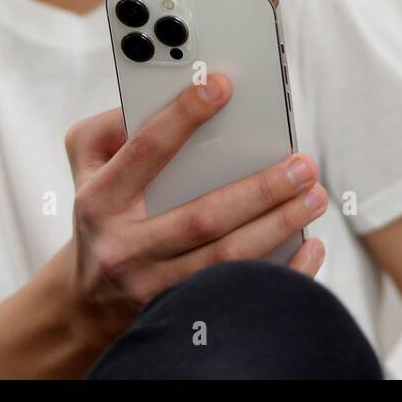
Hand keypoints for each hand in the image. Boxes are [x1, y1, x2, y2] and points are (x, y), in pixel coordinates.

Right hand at [62, 73, 327, 343]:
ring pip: (227, 258)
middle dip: (261, 188)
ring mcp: (152, 288)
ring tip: (314, 196)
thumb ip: (111, 127)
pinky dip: (284, 273)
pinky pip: (243, 297)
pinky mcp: (180, 315)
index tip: (223, 85)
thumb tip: (164, 95)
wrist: (86, 304)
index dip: (183, 116)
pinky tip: (311, 245)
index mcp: (101, 200)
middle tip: (302, 163)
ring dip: (280, 225)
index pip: (147, 151)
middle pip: (204, 217)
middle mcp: (125, 247)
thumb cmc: (103, 216)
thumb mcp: (87, 166)